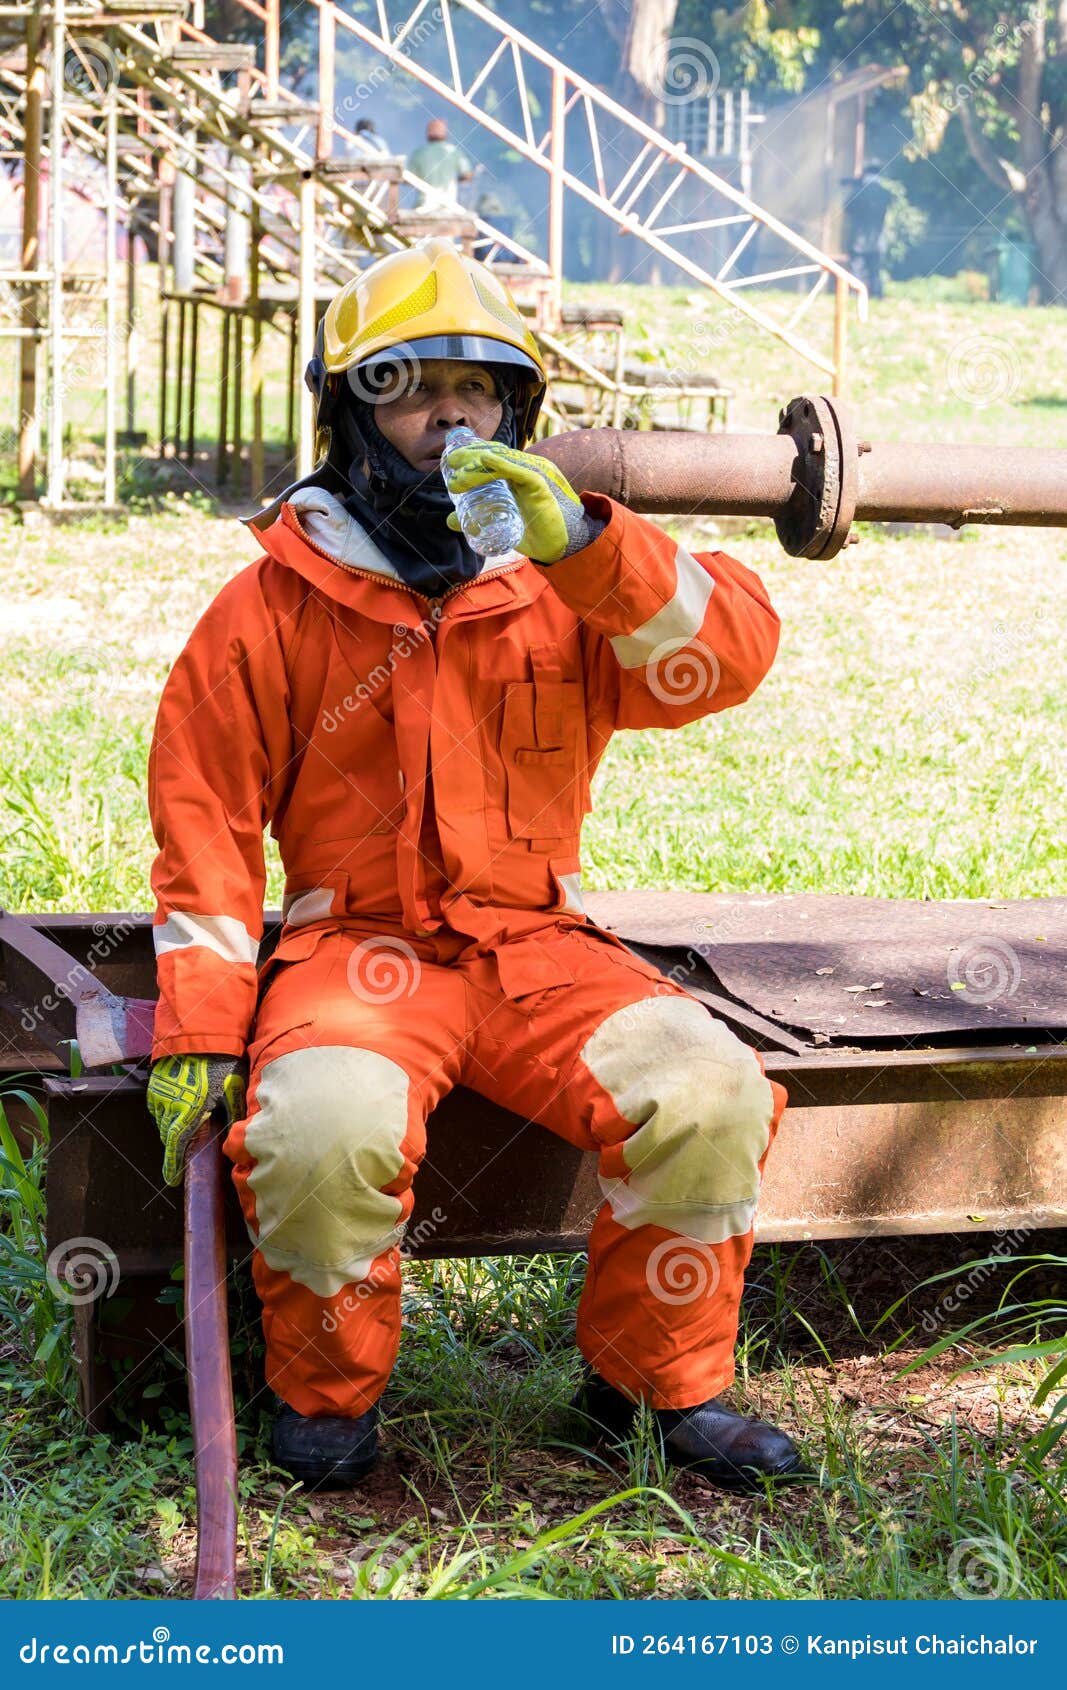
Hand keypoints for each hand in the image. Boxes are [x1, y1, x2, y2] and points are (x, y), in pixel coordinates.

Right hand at [147, 1054, 246, 1186]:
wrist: (199, 1035)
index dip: (173, 1165)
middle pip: (168, 1135)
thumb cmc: (220, 1063)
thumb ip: (232, 1115)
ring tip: (186, 1128)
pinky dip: (166, 1112)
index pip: (177, 1145)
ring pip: (162, 1120)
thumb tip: (237, 1136)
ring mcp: (160, 1093)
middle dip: (175, 1146)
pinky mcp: (156, 1083)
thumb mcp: (232, 1090)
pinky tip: (178, 1108)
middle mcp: (169, 1105)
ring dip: (171, 1128)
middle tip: (185, 1152)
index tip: (172, 1180)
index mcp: (188, 1111)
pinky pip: (157, 1106)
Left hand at [443, 442, 604, 563]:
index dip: (472, 452)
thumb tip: (449, 520)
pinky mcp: (542, 487)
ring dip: (479, 466)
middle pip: (496, 453)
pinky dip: (505, 465)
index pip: (493, 454)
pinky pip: (523, 472)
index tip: (451, 459)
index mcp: (518, 473)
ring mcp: (535, 475)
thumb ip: (476, 519)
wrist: (556, 548)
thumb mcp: (499, 523)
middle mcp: (526, 469)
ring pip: (504, 462)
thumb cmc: (532, 532)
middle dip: (471, 454)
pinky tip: (488, 459)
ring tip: (458, 479)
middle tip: (450, 462)